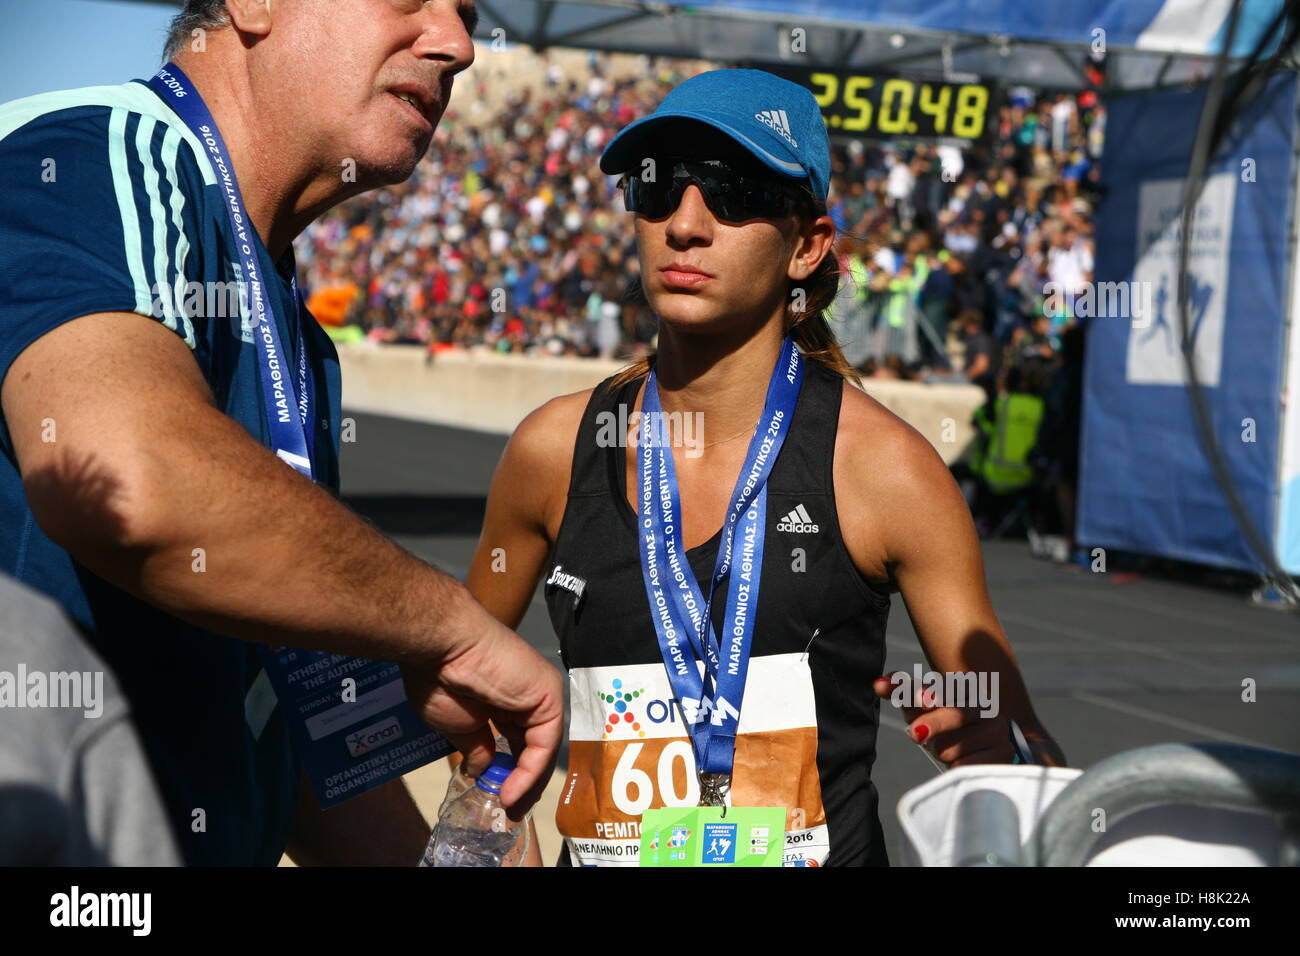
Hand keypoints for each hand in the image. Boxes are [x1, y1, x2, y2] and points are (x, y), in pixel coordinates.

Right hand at [401, 591, 563, 819]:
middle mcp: (530, 696)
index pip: (521, 744)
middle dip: (524, 784)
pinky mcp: (549, 696)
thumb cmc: (440, 676)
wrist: (440, 645)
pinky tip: (511, 791)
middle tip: (510, 813)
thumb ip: (477, 747)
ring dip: (528, 784)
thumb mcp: (459, 725)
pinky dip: (530, 772)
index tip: (501, 801)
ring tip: (510, 808)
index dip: (513, 775)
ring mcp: (543, 694)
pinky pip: (544, 743)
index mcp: (509, 700)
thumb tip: (483, 771)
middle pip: (536, 749)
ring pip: (542, 750)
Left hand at [873, 670, 1020, 767]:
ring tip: (947, 748)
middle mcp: (985, 708)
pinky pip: (963, 766)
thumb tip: (878, 683)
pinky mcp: (1001, 758)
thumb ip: (904, 693)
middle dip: (934, 724)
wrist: (985, 750)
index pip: (946, 688)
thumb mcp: (925, 707)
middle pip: (954, 714)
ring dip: (940, 751)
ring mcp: (996, 733)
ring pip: (952, 747)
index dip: (933, 693)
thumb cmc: (946, 723)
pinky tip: (961, 761)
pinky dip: (954, 767)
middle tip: (916, 733)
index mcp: (966, 690)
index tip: (923, 699)